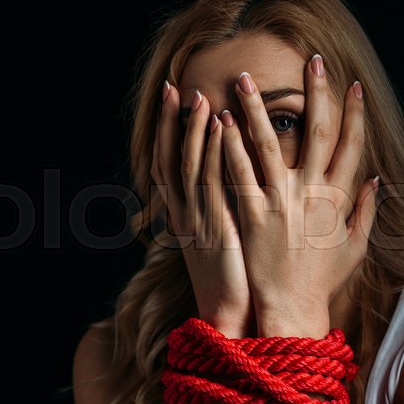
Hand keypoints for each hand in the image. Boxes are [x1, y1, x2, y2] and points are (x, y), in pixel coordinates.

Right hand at [151, 82, 252, 337]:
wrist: (229, 317)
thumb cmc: (231, 280)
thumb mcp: (219, 240)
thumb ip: (221, 209)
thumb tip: (233, 183)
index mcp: (184, 215)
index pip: (170, 164)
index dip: (169, 133)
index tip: (174, 102)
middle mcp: (185, 213)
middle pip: (172, 158)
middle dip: (173, 122)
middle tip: (174, 87)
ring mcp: (198, 219)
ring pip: (191, 165)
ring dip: (194, 130)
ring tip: (199, 97)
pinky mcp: (217, 226)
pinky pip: (214, 182)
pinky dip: (215, 152)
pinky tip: (221, 128)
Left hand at [221, 58, 378, 337]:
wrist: (291, 309)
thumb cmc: (322, 281)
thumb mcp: (355, 248)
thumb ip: (366, 211)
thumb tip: (376, 180)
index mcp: (339, 199)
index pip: (351, 146)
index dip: (354, 114)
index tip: (351, 85)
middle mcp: (313, 194)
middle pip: (318, 133)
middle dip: (316, 94)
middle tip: (311, 60)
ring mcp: (282, 202)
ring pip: (271, 145)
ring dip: (259, 109)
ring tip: (245, 80)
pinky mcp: (253, 214)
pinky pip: (240, 173)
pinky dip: (231, 145)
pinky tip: (221, 121)